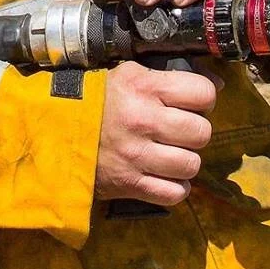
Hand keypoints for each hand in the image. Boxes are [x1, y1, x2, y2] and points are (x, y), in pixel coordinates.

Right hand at [95, 61, 214, 207]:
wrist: (52, 131)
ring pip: (192, 165)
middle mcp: (143, 121)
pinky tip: (162, 174)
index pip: (203, 93)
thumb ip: (170, 77)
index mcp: (144, 88)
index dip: (203, 98)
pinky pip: (175, 192)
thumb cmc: (96, 101)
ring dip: (184, 161)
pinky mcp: (131, 184)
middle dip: (193, 132)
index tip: (192, 102)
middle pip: (201, 132)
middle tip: (177, 131)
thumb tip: (217, 85)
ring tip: (168, 154)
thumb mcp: (129, 75)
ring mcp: (137, 156)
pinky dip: (174, 186)